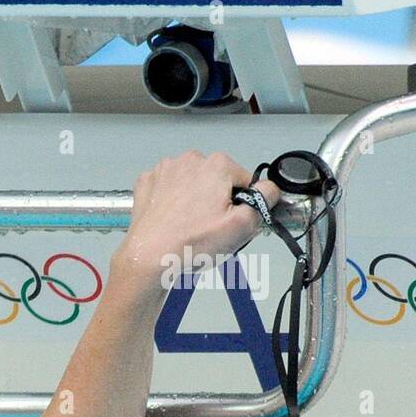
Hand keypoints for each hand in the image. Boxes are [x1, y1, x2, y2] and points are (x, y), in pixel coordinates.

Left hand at [114, 150, 282, 291]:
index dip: (242, 204)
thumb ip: (264, 200)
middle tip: (207, 227)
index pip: (244, 181)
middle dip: (217, 200)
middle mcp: (190, 159)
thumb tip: (269, 188)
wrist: (148, 257)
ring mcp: (164, 169)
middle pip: (216, 180)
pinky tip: (169, 218)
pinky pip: (167, 188)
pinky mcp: (146, 183)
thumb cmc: (193, 242)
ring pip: (191, 182)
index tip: (229, 221)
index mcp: (218, 165)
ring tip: (187, 225)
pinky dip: (170, 200)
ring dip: (193, 199)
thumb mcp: (242, 225)